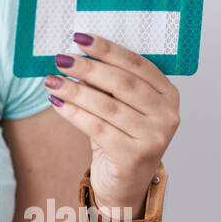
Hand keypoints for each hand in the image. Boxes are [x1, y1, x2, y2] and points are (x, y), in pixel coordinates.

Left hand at [44, 32, 180, 213]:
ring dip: (75, 90)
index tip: (80, 38)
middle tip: (62, 58)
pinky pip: (97, 128)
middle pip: (122, 84)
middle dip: (89, 68)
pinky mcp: (133, 157)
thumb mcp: (121, 106)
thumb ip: (109, 83)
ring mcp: (154, 138)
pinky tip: (56, 102)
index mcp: (168, 94)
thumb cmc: (120, 135)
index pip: (137, 65)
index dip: (108, 50)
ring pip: (107, 106)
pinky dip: (74, 113)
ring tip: (52, 79)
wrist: (123, 183)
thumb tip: (76, 54)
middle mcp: (167, 115)